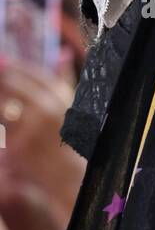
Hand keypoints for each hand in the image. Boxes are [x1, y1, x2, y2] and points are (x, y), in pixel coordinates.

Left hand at [0, 57, 85, 229]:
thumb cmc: (73, 139)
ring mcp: (31, 129)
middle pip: (12, 85)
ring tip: (0, 103)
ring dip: (0, 102)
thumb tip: (62, 51)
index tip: (3, 62)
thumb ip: (65, 78)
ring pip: (2, 106)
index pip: (34, 73)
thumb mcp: (72, 105)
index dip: (15, 66)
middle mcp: (46, 110)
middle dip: (1, 79)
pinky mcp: (17, 147)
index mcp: (62, 97)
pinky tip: (1, 123)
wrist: (71, 178)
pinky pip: (0, 130)